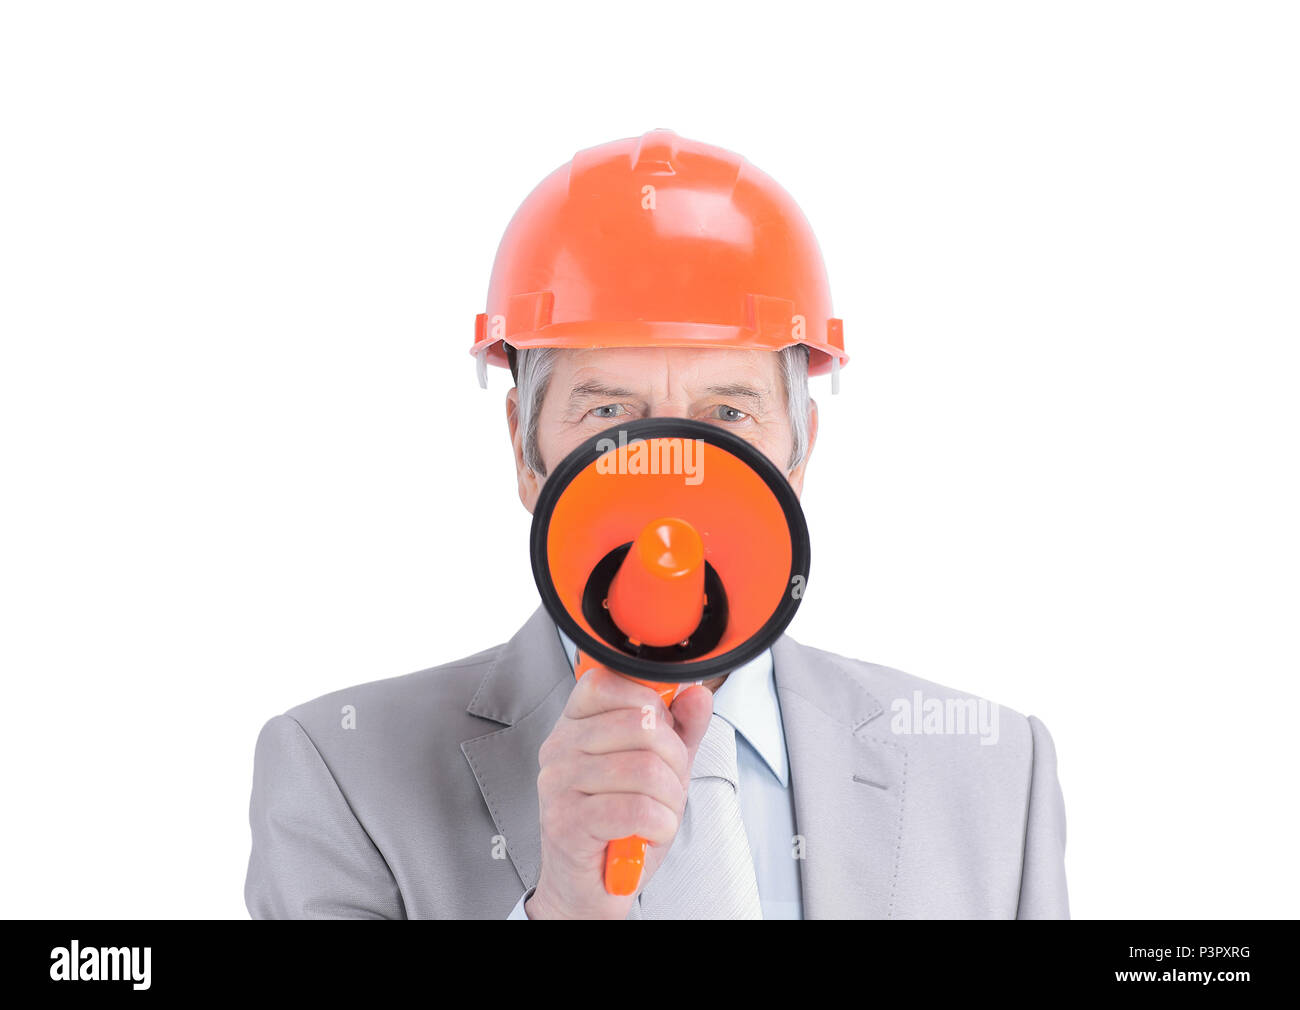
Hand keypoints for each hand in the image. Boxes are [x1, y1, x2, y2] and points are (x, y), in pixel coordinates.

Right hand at [526, 666, 713, 918]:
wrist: (589, 887)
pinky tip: (651, 832)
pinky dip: (660, 824)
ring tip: (658, 814)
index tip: (661, 733)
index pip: (609, 681)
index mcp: (575, 724)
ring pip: (646, 768)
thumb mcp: (657, 771)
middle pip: (642, 724)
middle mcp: (560, 747)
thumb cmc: (618, 826)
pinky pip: (637, 808)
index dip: (650, 703)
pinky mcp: (567, 821)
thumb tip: (698, 695)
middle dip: (674, 762)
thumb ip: (680, 730)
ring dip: (670, 800)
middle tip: (666, 788)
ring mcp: (559, 783)